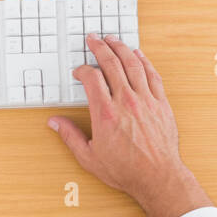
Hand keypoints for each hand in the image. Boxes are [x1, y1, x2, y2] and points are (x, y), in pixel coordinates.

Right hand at [47, 34, 211, 216]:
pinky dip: (144, 61)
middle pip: (111, 64)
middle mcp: (125, 102)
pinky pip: (152, 75)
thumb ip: (70, 137)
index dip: (83, 70)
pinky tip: (137, 55)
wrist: (158, 177)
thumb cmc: (126, 170)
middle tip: (93, 39)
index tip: (80, 71)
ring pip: (132, 64)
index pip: (92, 78)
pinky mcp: (161, 103)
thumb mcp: (90, 157)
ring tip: (113, 40)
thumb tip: (55, 124)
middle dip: (100, 48)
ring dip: (121, 48)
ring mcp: (145, 100)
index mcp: (105, 113)